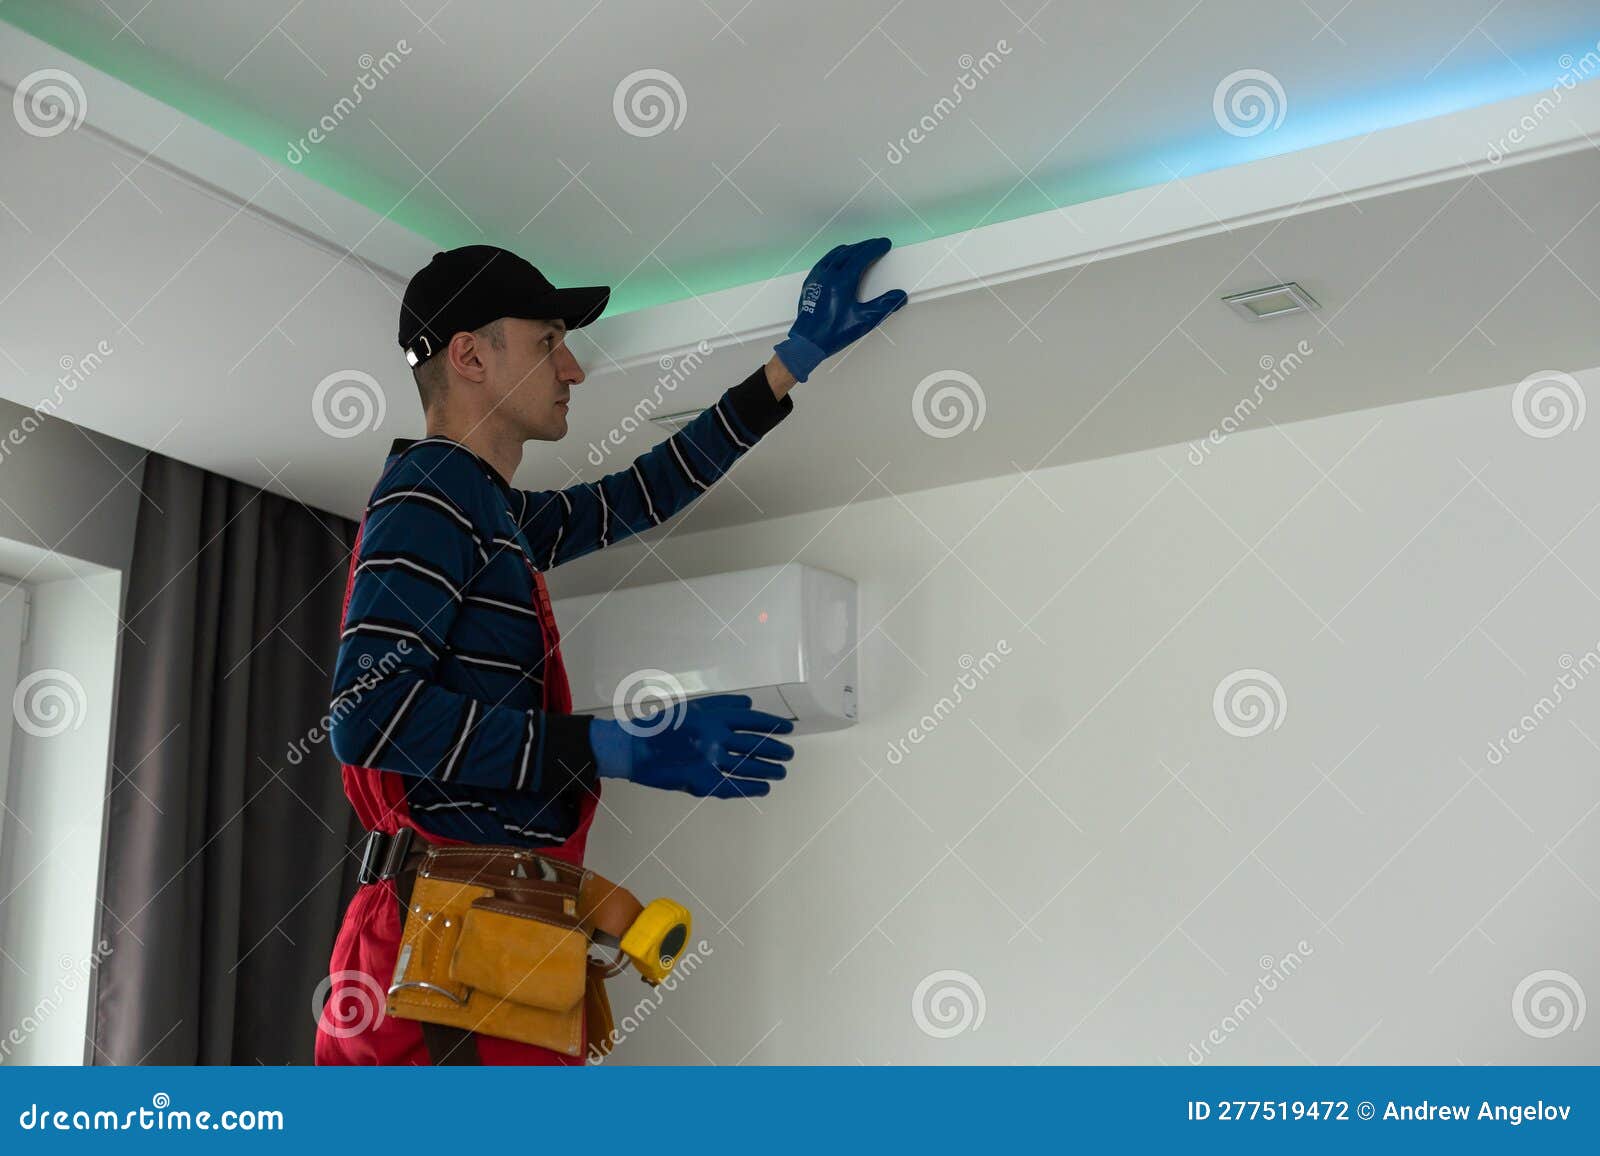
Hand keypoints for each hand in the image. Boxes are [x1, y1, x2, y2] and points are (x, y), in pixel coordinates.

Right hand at [589, 694, 794, 797]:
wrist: (633, 748)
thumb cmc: (660, 725)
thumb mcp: (691, 706)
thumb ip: (721, 705)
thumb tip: (749, 704)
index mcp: (713, 717)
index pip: (752, 720)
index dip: (772, 725)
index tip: (787, 729)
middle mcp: (715, 738)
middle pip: (754, 744)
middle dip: (775, 749)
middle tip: (789, 754)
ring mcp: (710, 761)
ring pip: (748, 766)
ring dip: (769, 769)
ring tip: (781, 772)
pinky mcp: (701, 781)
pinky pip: (733, 786)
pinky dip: (751, 788)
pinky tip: (764, 788)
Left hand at [773, 236, 907, 382]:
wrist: (807, 343)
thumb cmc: (834, 333)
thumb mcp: (863, 321)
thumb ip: (884, 306)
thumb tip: (899, 296)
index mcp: (842, 281)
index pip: (862, 256)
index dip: (875, 248)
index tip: (884, 244)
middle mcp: (828, 275)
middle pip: (849, 252)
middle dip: (864, 246)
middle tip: (874, 244)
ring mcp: (817, 278)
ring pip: (834, 255)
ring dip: (849, 249)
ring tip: (858, 249)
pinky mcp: (809, 284)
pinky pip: (823, 263)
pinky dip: (833, 257)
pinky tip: (835, 261)